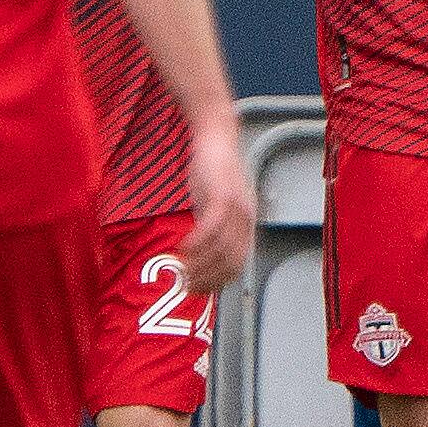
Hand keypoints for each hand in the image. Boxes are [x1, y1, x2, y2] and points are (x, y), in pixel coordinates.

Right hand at [177, 123, 253, 294]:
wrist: (216, 136)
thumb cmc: (211, 170)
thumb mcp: (214, 202)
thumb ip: (211, 225)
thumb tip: (198, 249)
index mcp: (246, 224)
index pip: (237, 265)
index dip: (218, 282)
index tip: (198, 290)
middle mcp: (246, 219)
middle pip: (230, 262)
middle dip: (207, 279)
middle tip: (186, 286)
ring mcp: (237, 208)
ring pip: (221, 248)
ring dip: (200, 265)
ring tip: (181, 271)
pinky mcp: (223, 196)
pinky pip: (211, 228)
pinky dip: (196, 243)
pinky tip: (182, 249)